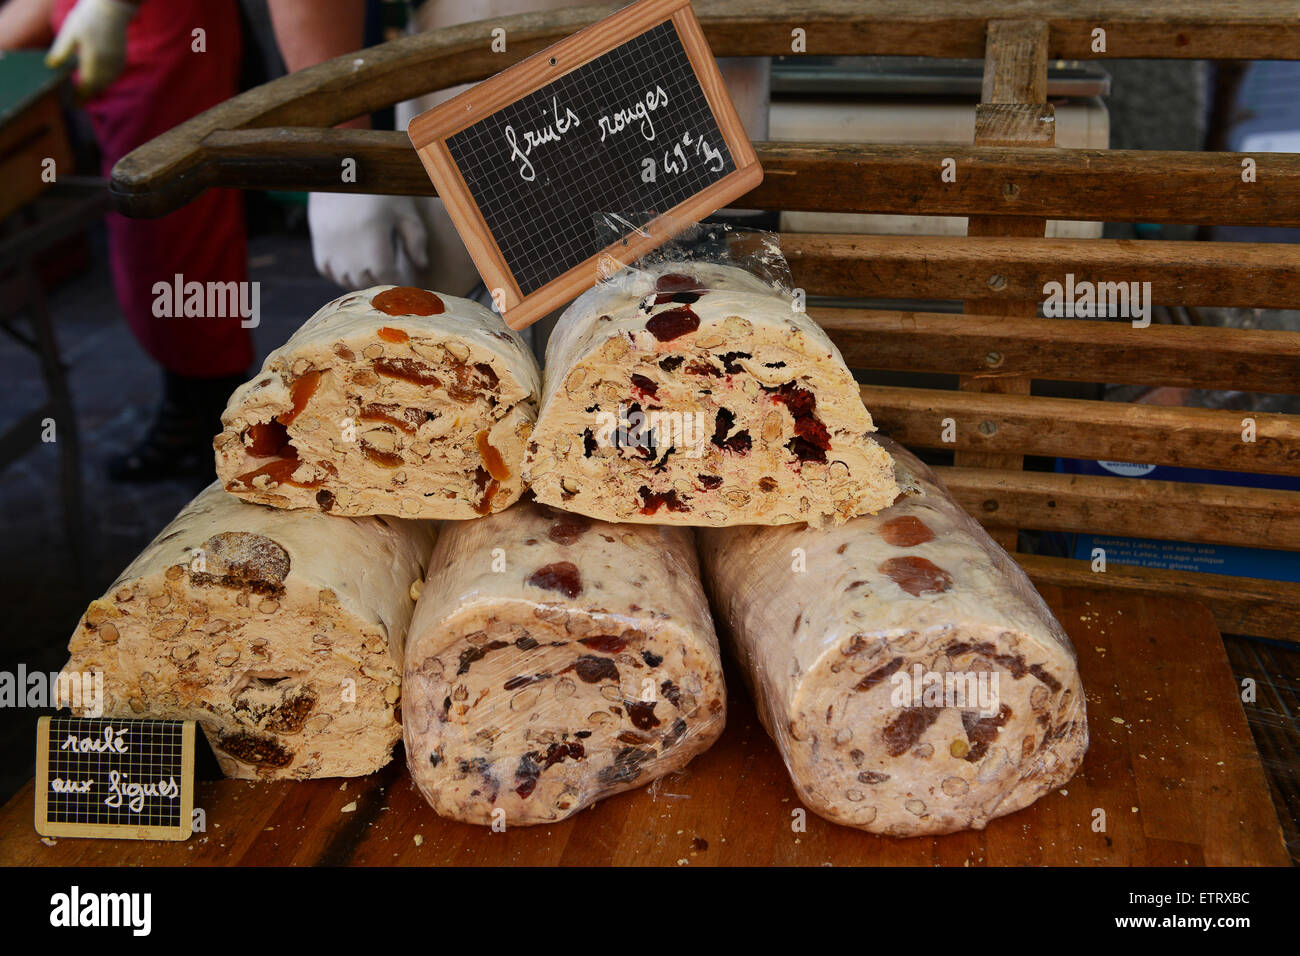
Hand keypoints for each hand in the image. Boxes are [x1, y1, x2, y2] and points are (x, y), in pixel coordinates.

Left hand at [45, 0, 135, 97]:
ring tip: (85, 93)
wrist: (112, 7)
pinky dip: (104, 81)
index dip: (79, 96)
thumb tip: (51, 66)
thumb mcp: (69, 31)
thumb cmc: (88, 17)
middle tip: (77, 103)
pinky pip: (112, 77)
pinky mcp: (122, 59)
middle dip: (87, 95)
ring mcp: (117, 63)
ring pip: (106, 83)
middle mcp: (108, 65)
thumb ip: (61, 51)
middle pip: (97, 87)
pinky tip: (98, 81)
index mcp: (93, 59)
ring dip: (96, 89)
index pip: (86, 85)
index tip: (73, 105)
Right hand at [308, 192, 430, 289]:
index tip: (407, 283)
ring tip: (375, 275)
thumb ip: (415, 238)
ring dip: (362, 282)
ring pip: (347, 280)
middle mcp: (348, 246)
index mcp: (372, 237)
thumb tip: (422, 265)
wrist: (341, 170)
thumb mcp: (403, 210)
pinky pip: (327, 271)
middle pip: (367, 282)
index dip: (398, 282)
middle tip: (393, 279)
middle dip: (382, 283)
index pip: (386, 276)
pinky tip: (354, 269)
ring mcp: (330, 246)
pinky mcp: (318, 242)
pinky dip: (340, 276)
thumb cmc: (379, 190)